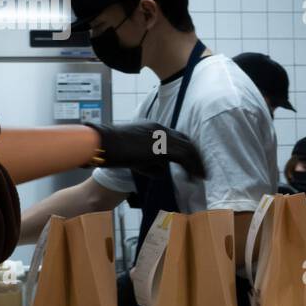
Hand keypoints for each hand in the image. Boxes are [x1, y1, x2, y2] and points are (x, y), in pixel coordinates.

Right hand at [85, 122, 206, 178]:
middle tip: (203, 170)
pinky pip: (182, 158)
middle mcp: (161, 129)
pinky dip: (190, 168)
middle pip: (186, 141)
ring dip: (196, 164)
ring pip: (187, 149)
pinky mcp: (161, 147)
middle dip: (196, 156)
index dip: (187, 149)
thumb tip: (163, 170)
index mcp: (154, 126)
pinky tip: (193, 178)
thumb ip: (151, 161)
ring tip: (201, 177)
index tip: (192, 161)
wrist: (102, 144)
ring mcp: (162, 136)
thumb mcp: (135, 156)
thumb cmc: (112, 151)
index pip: (177, 136)